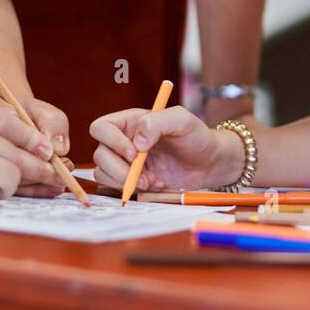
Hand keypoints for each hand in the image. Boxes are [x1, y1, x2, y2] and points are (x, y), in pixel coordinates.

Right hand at [0, 96, 74, 197]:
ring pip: (8, 176)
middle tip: (62, 173)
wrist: (10, 123)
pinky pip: (10, 189)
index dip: (30, 140)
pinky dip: (35, 191)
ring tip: (61, 178)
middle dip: (39, 168)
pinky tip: (53, 188)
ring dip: (39, 181)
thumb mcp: (43, 110)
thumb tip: (58, 149)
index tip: (50, 151)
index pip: (5, 127)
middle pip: (6, 157)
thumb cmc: (28, 115)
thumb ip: (52, 123)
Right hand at [89, 106, 238, 191]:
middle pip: (100, 155)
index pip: (101, 128)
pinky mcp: (132, 179)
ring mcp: (126, 162)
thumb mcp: (182, 120)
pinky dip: (133, 190)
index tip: (135, 153)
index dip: (112, 142)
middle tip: (144, 175)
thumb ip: (158, 122)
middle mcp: (123, 140)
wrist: (210, 162)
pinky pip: (117, 187)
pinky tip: (155, 185)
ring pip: (103, 173)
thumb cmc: (196, 136)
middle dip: (120, 169)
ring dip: (126, 182)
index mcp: (130, 121)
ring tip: (151, 181)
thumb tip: (136, 142)